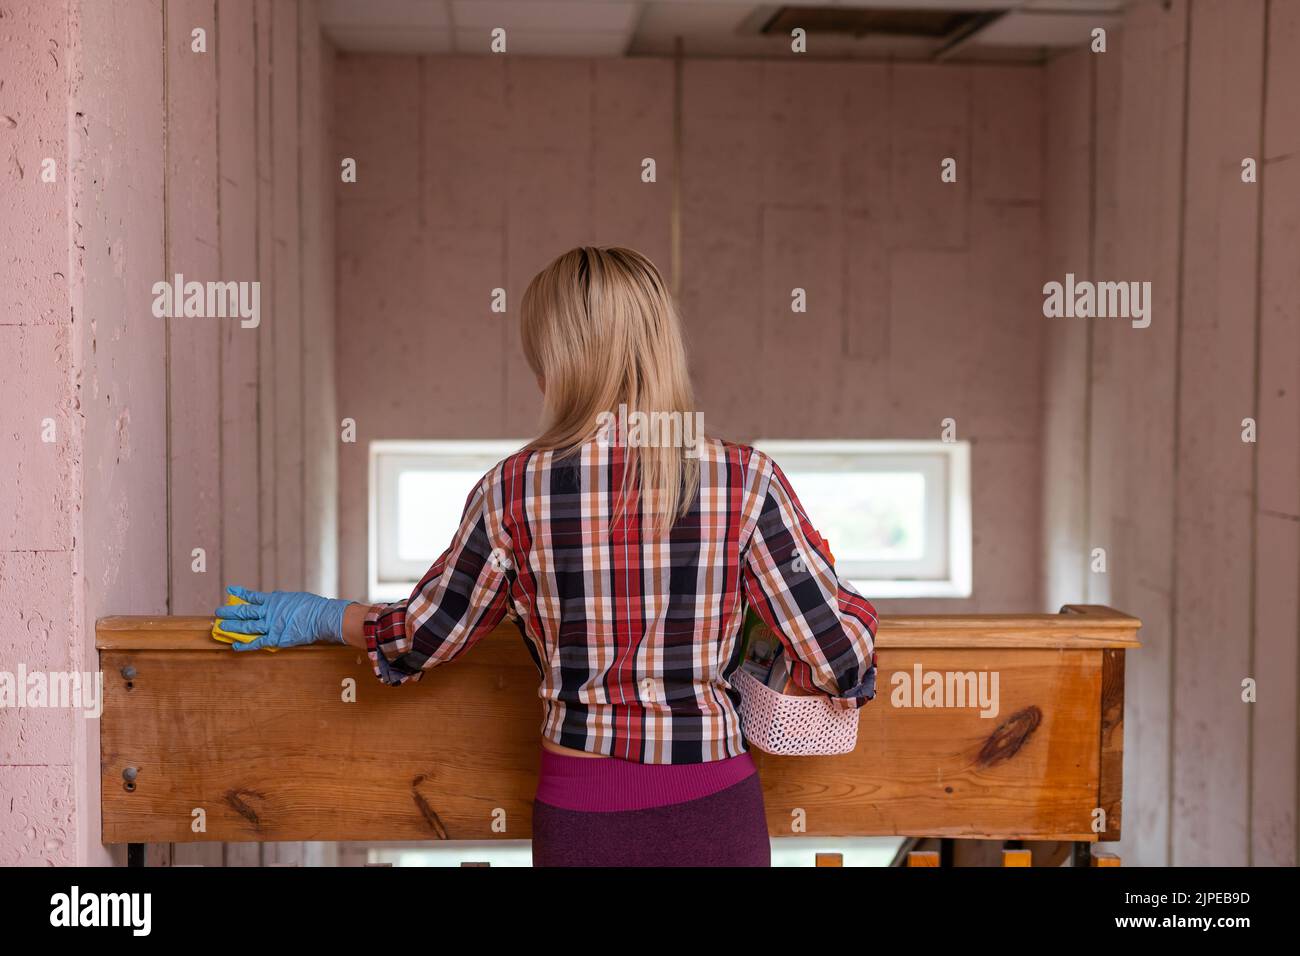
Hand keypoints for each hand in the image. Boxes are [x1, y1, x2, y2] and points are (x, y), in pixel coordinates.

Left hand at [213, 585, 351, 650]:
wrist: (321, 617)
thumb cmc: (312, 606)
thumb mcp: (294, 597)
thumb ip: (281, 599)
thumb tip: (274, 596)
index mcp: (274, 600)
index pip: (252, 597)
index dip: (240, 594)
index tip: (230, 591)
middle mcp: (269, 612)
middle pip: (245, 612)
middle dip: (230, 612)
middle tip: (218, 612)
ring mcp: (271, 625)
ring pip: (247, 626)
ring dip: (233, 626)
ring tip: (221, 626)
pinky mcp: (275, 638)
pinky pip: (257, 642)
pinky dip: (245, 644)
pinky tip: (235, 645)